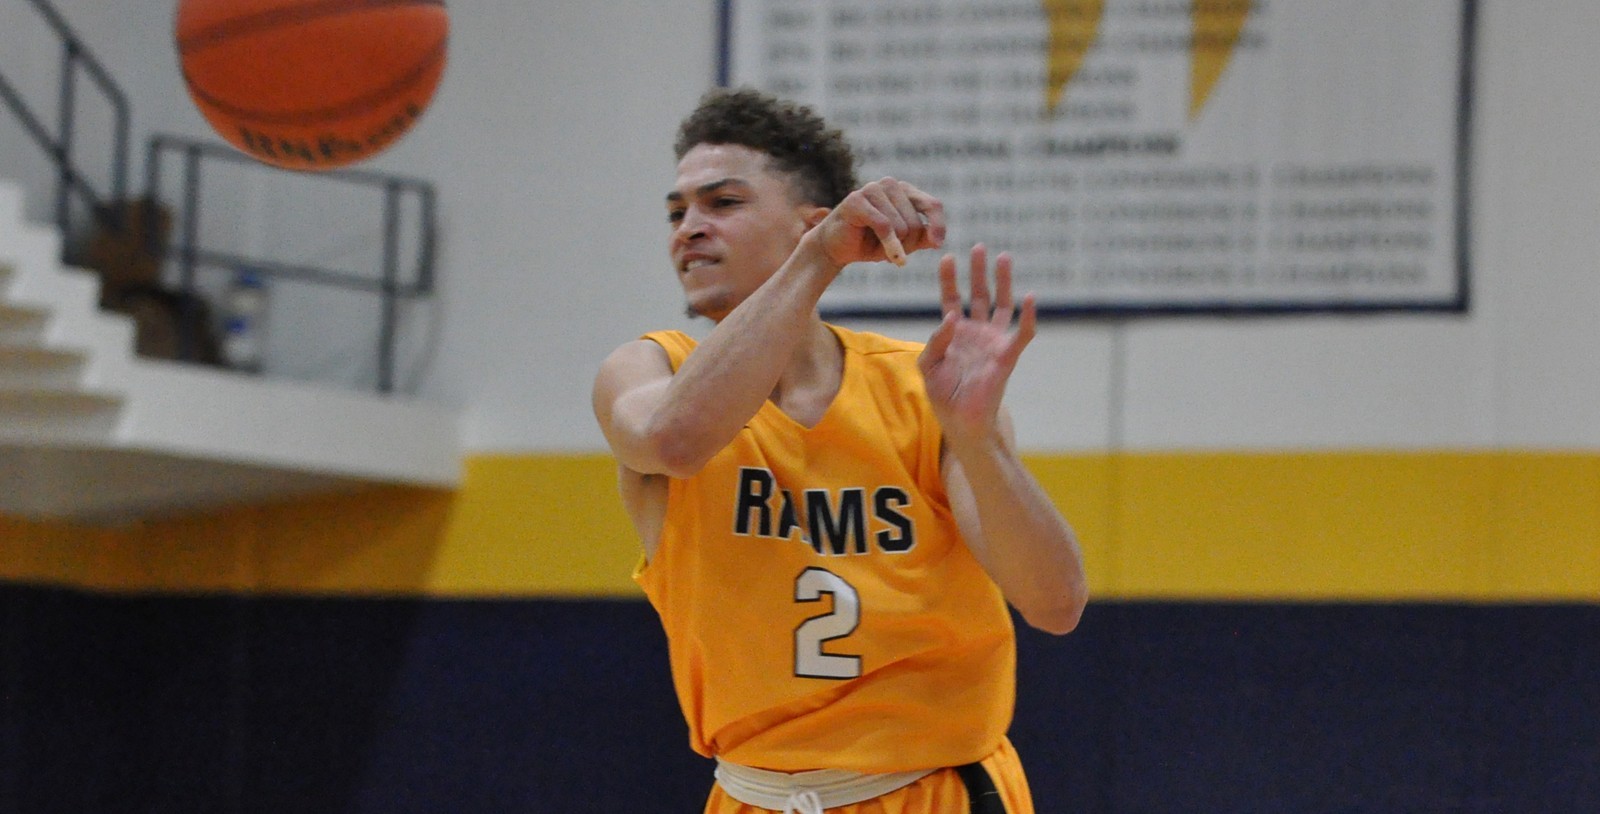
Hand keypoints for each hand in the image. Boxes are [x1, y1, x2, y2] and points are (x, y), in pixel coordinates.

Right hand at [809, 177, 944, 269]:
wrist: (835, 247)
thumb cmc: (869, 243)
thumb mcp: (902, 243)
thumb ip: (921, 238)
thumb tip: (937, 240)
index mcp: (905, 191)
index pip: (932, 204)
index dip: (938, 225)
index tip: (938, 245)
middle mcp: (890, 185)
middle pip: (915, 222)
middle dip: (907, 245)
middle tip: (892, 252)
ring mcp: (872, 189)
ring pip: (901, 226)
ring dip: (894, 247)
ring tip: (881, 249)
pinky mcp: (856, 200)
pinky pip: (884, 226)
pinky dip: (888, 245)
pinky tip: (885, 257)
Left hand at [918, 245, 1036, 441]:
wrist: (961, 421)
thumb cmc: (943, 394)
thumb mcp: (928, 365)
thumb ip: (936, 340)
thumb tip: (951, 316)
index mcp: (955, 332)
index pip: (952, 298)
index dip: (949, 278)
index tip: (947, 257)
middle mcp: (976, 332)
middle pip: (979, 294)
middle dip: (978, 271)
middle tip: (980, 247)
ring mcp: (993, 342)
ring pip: (1002, 305)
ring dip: (1003, 282)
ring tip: (1003, 257)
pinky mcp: (1007, 355)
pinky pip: (1022, 332)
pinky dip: (1028, 315)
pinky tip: (1030, 296)